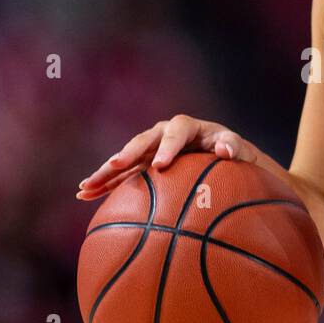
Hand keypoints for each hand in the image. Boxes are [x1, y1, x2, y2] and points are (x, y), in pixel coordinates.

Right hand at [76, 114, 256, 200]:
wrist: (220, 157)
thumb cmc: (231, 152)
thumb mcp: (238, 148)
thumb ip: (233, 146)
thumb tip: (226, 150)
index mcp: (187, 127)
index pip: (175, 132)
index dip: (167, 147)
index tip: (162, 165)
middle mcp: (164, 135)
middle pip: (142, 141)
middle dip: (128, 153)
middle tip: (114, 165)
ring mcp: (150, 150)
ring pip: (125, 159)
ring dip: (105, 172)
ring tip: (86, 185)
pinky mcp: (142, 166)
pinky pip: (121, 175)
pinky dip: (105, 184)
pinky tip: (86, 194)